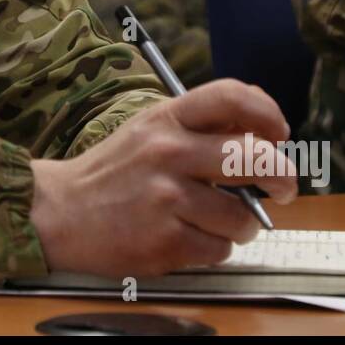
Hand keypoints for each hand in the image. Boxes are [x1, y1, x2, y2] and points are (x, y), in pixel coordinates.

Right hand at [29, 79, 296, 277]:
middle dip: (283, 178)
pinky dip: (214, 248)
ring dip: (242, 224)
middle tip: (284, 189)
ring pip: (242, 215)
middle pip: (255, 158)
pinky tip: (191, 238)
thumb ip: (198, 126)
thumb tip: (261, 133)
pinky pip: (219, 249)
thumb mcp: (149, 130)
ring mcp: (167, 198)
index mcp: (166, 118)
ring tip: (220, 221)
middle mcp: (168, 152)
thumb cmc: (113, 172)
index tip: (279, 134)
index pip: (231, 96)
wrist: (60, 213)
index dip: (268, 113)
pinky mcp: (165, 241)